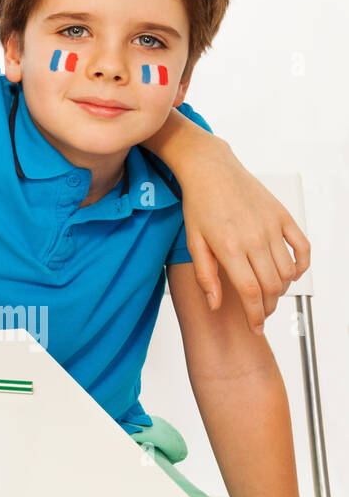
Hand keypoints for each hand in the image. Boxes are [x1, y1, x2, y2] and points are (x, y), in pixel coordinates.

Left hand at [178, 142, 309, 333]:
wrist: (211, 169)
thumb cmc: (198, 204)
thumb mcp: (193, 241)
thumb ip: (205, 276)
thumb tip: (216, 305)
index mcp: (229, 247)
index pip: (250, 292)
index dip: (255, 315)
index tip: (255, 328)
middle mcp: (254, 238)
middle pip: (272, 286)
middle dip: (268, 307)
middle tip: (260, 313)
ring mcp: (272, 226)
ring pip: (287, 271)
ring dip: (282, 289)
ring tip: (269, 294)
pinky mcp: (283, 216)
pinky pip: (302, 247)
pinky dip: (302, 265)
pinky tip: (292, 274)